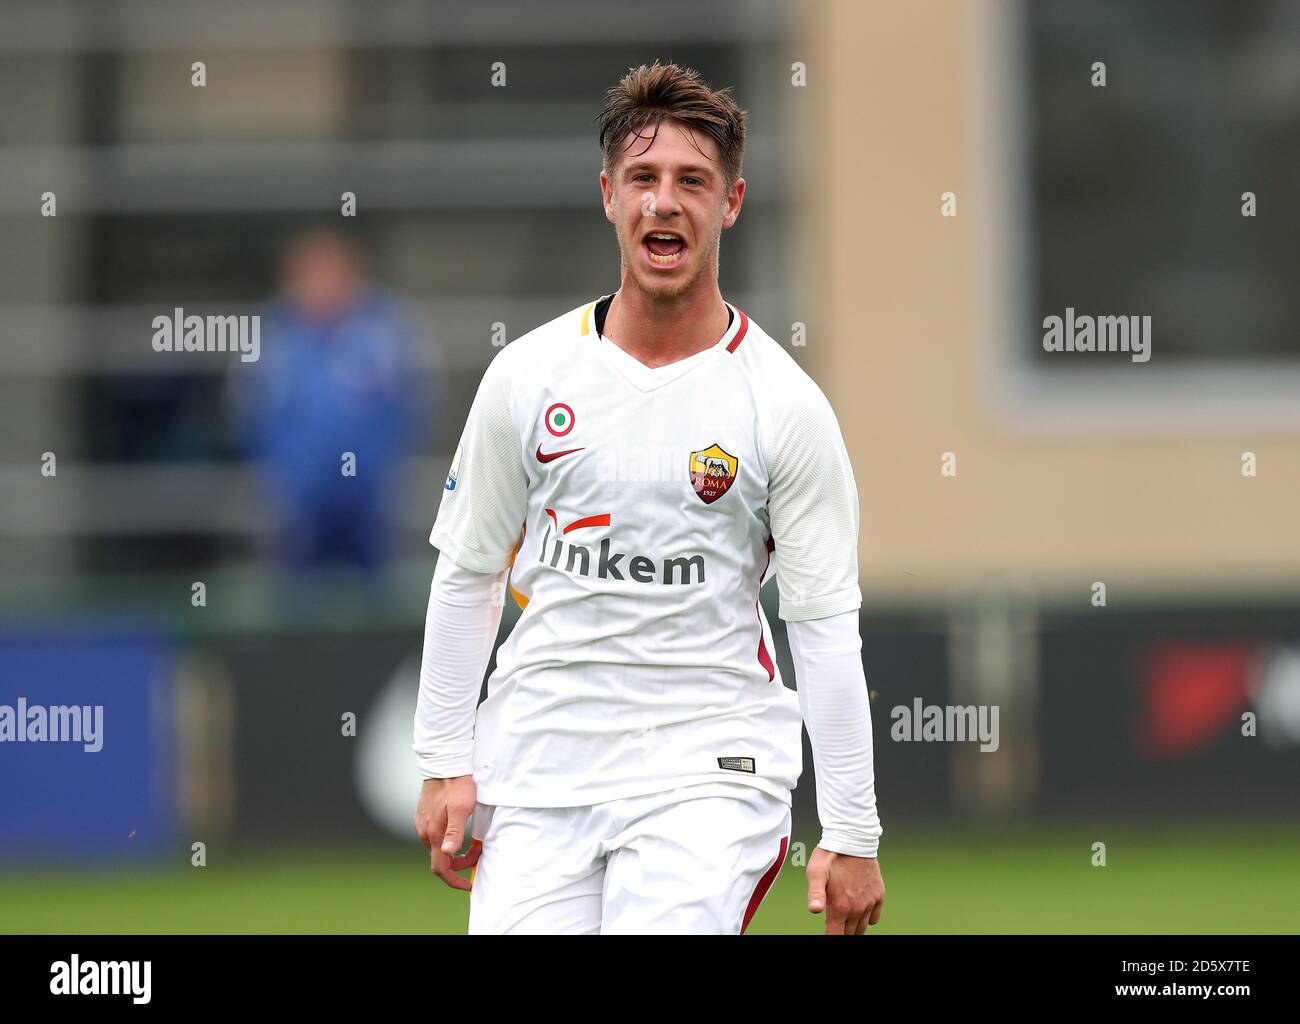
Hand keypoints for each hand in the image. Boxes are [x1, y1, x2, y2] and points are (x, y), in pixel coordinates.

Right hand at [413, 776, 480, 890]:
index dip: (454, 880)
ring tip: (474, 841)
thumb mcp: (462, 808)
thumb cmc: (457, 785)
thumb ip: (455, 832)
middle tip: (479, 852)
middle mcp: (425, 832)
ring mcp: (423, 824)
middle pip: (441, 859)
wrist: (444, 765)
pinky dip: (449, 840)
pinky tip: (461, 830)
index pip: (440, 868)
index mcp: (434, 834)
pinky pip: (436, 836)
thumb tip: (448, 853)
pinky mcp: (424, 817)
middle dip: (460, 863)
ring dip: (455, 851)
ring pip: (439, 848)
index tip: (468, 884)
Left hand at [806, 846, 884, 934]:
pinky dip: (867, 918)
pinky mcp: (878, 896)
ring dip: (853, 928)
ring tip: (845, 922)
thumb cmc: (831, 855)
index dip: (830, 938)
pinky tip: (859, 910)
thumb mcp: (815, 872)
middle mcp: (857, 908)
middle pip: (849, 935)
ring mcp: (870, 903)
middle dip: (841, 934)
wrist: (853, 840)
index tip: (828, 935)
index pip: (835, 936)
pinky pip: (874, 918)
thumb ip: (815, 893)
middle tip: (835, 927)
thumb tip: (814, 910)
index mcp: (840, 906)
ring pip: (862, 928)